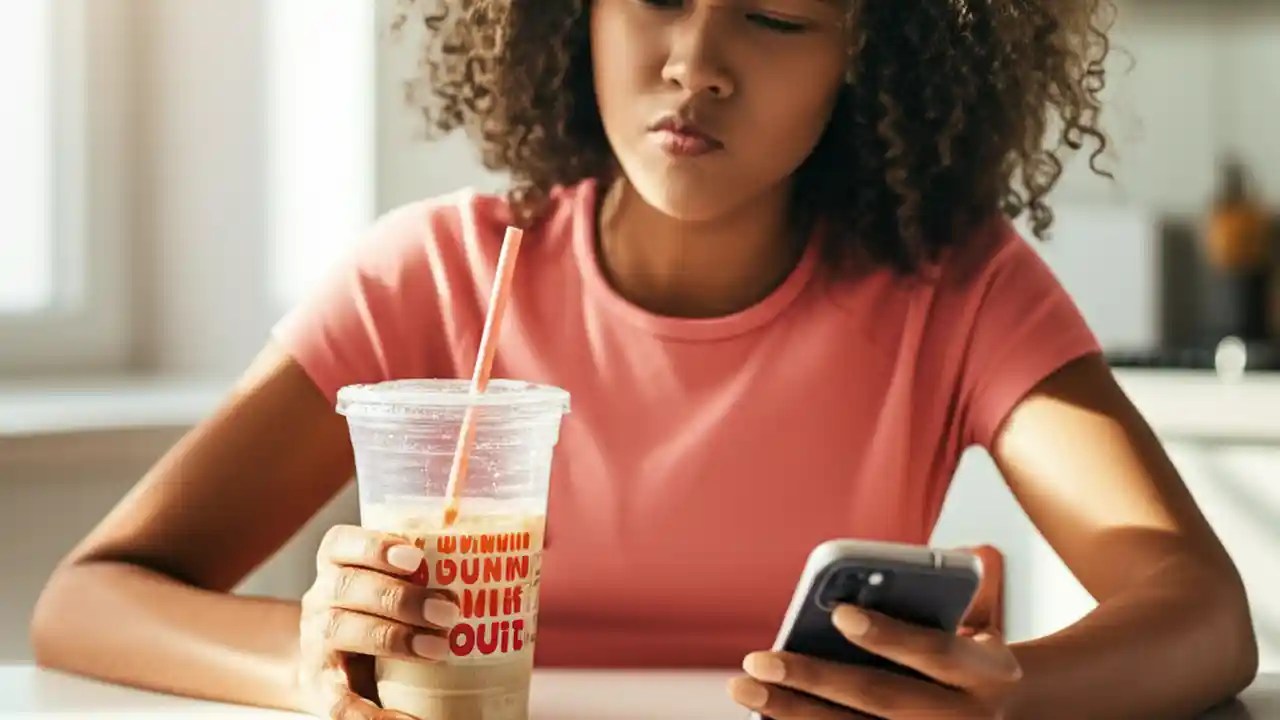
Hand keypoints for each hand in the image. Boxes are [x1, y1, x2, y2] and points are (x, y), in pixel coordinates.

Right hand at [297, 524, 460, 718]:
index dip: (375, 546)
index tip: (416, 556)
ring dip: (394, 639)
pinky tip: (408, 719)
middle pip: (348, 587)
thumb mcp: (400, 584)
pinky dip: (372, 714)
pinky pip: (340, 701)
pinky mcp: (323, 687)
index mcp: (339, 564)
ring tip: (440, 650)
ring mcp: (317, 643)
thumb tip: (525, 552)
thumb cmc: (384, 611)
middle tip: (448, 612)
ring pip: (342, 630)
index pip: (342, 543)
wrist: (336, 665)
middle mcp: (322, 598)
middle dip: (400, 597)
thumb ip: (440, 569)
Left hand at [729, 605, 1022, 718]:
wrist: (1018, 715)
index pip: (934, 652)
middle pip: (881, 699)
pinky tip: (767, 715)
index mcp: (988, 672)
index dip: (889, 634)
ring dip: (793, 713)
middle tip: (757, 661)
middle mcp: (966, 719)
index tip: (840, 613)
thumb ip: (929, 612)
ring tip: (745, 689)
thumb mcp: (972, 630)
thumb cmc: (969, 658)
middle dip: (814, 680)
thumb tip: (859, 599)